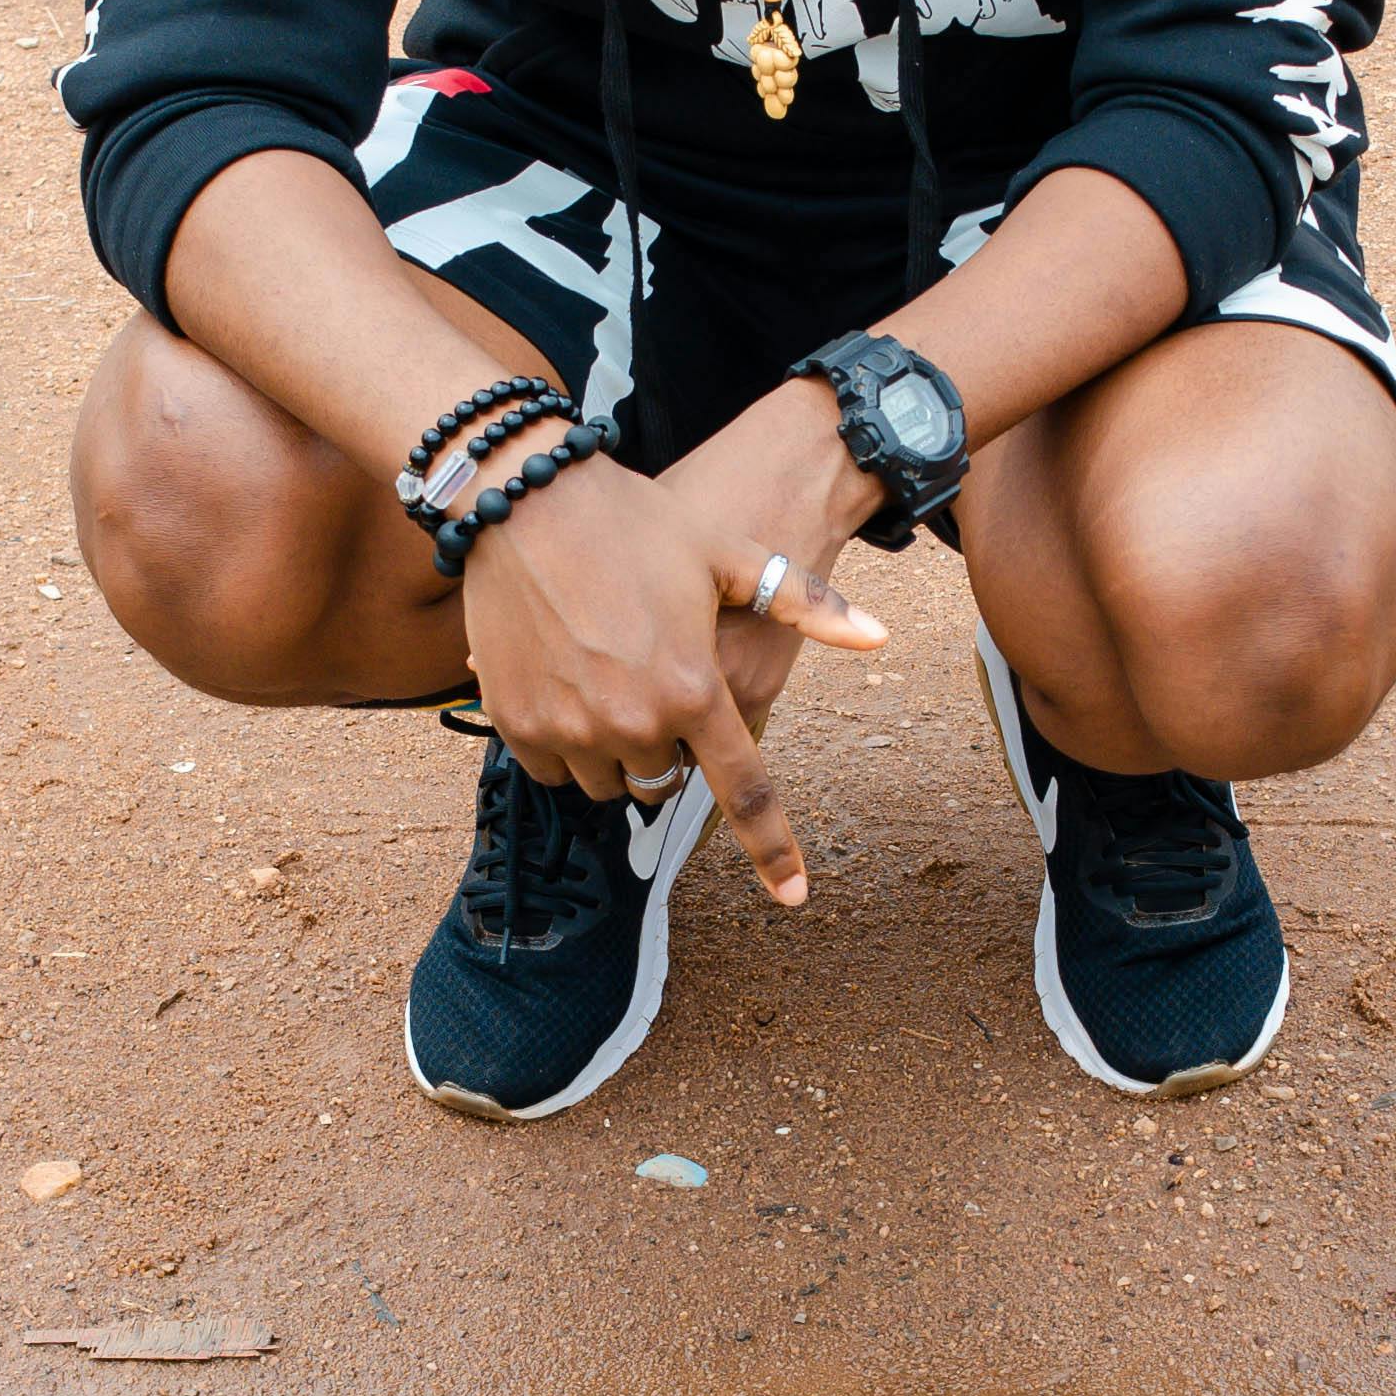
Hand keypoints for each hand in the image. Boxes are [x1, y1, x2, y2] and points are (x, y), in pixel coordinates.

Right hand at [460, 427, 884, 903]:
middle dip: (668, 749)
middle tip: (656, 686)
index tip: (793, 894)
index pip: (746, 790)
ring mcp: (570, 727)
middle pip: (665, 781)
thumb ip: (804, 605)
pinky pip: (552, 767)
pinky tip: (565, 685)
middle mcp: (634, 722)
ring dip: (616, 750)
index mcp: (696, 689)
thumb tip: (878, 635)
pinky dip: (564, 742)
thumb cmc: (636, 522)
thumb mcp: (728, 553)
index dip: (773, 847)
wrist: (525, 500)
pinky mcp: (517, 723)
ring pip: (608, 781)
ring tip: (607, 679)